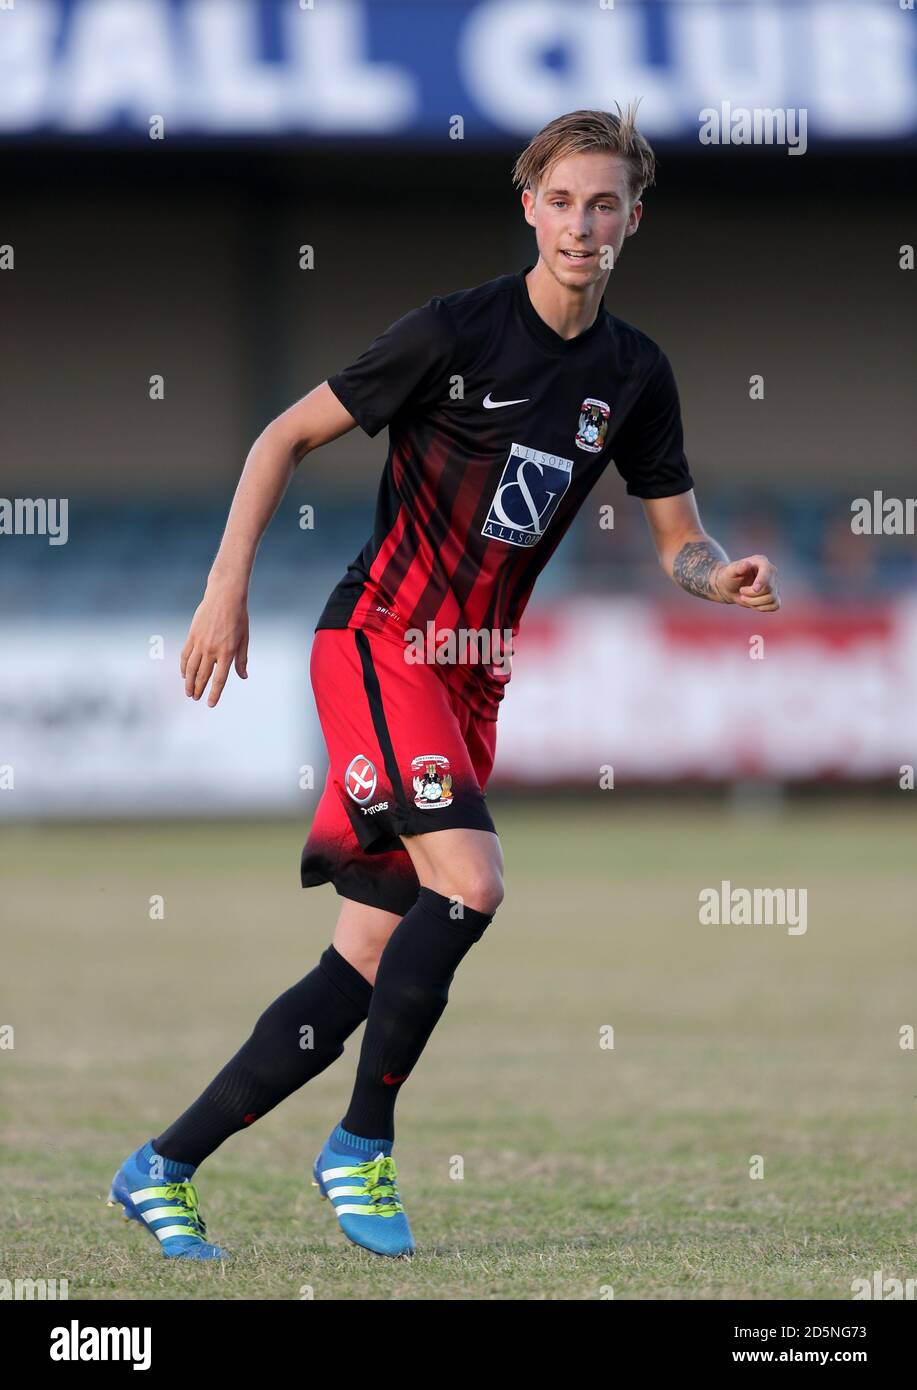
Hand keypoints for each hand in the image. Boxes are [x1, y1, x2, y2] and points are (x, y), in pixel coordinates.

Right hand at [180, 580, 249, 705]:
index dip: (214, 694)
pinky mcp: (192, 635)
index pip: (219, 679)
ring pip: (190, 668)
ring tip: (187, 691)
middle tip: (195, 698)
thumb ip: (242, 660)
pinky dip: (183, 666)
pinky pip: (185, 655)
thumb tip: (243, 676)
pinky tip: (183, 673)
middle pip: (202, 676)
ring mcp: (200, 643)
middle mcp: (212, 650)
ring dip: (188, 682)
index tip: (210, 704)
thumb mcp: (244, 639)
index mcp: (227, 653)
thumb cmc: (238, 618)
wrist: (224, 597)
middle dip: (198, 689)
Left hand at [713, 555, 779, 610]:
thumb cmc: (729, 577)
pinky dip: (762, 608)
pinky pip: (775, 605)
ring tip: (744, 597)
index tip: (755, 589)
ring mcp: (774, 584)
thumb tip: (746, 565)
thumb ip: (737, 567)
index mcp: (761, 562)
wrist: (731, 588)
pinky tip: (753, 604)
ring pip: (772, 598)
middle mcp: (771, 572)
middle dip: (752, 594)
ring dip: (755, 602)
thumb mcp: (729, 572)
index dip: (762, 581)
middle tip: (741, 591)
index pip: (767, 571)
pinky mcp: (775, 596)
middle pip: (769, 588)